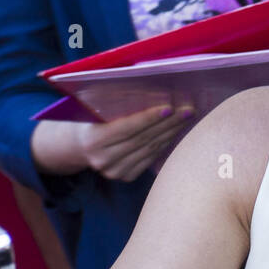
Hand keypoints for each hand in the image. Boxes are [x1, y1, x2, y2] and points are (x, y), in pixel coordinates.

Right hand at [76, 99, 196, 181]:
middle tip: (187, 110)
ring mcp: (115, 172)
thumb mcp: (97, 110)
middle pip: (143, 139)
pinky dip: (165, 143)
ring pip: (150, 150)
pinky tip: (175, 131)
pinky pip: (151, 158)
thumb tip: (153, 92)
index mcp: (93, 141)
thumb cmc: (93, 119)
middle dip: (168, 124)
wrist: (81, 145)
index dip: (149, 118)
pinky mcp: (126, 177)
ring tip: (186, 119)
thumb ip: (117, 104)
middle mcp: (103, 160)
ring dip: (171, 133)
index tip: (170, 107)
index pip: (127, 128)